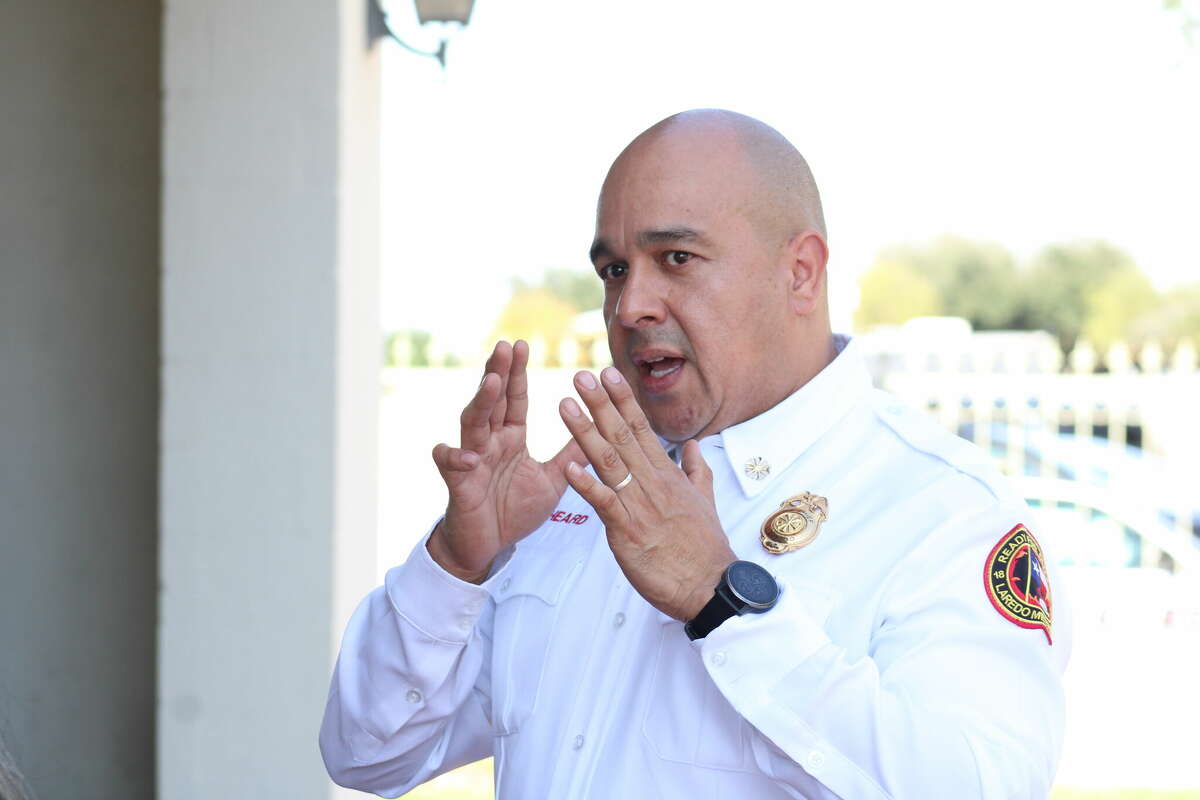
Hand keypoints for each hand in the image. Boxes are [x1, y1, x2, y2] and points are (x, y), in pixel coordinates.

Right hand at [428, 340, 585, 583]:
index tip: (522, 345)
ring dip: (481, 403)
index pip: (514, 399)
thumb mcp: (552, 479)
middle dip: (497, 373)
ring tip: (492, 383)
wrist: (487, 546)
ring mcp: (470, 460)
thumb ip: (571, 454)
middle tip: (505, 346)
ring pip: (472, 425)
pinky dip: (453, 458)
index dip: (517, 373)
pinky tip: (464, 455)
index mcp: (510, 438)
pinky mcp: (458, 485)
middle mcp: (488, 443)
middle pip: (491, 401)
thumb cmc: (513, 510)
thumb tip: (599, 428)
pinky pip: (450, 466)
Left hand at [558, 367, 736, 620]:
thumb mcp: (704, 501)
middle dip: (600, 404)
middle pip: (621, 435)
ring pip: (608, 460)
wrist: (710, 585)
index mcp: (666, 474)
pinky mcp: (628, 531)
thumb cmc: (705, 547)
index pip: (641, 429)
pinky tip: (569, 468)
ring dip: (584, 431)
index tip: (607, 374)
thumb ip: (695, 470)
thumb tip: (691, 446)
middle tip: (580, 376)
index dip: (623, 400)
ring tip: (565, 405)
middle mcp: (651, 483)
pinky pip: (604, 504)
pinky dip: (587, 485)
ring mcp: (639, 505)